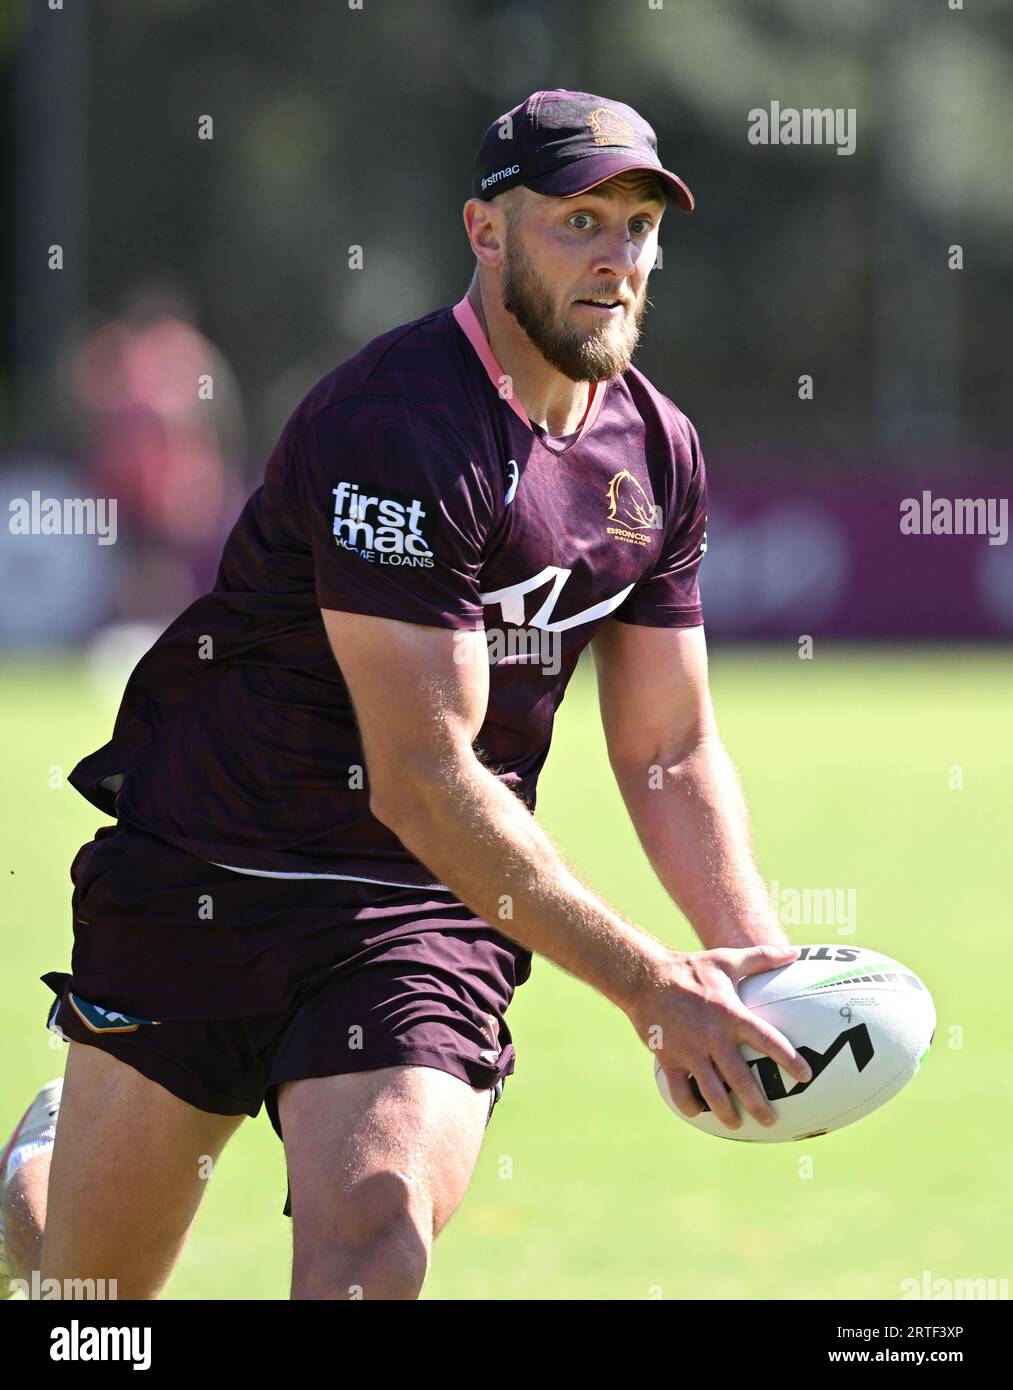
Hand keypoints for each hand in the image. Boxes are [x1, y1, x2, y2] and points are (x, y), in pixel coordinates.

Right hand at [629, 944, 812, 1129]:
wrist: (645, 977)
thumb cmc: (691, 968)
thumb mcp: (726, 959)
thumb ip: (762, 958)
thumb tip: (794, 953)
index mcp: (730, 1014)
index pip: (767, 1040)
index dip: (788, 1059)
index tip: (805, 1076)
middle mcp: (712, 1036)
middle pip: (741, 1079)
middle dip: (758, 1104)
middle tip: (770, 1120)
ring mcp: (690, 1051)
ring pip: (711, 1092)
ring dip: (726, 1113)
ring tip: (736, 1125)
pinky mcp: (669, 1059)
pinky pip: (681, 1091)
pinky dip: (691, 1106)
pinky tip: (700, 1111)